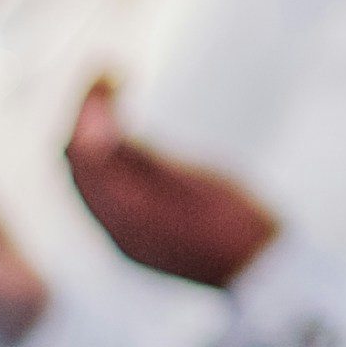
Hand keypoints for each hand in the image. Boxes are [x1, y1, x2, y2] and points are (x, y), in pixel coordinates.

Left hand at [66, 78, 280, 287]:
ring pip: (91, 178)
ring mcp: (125, 238)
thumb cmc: (239, 228)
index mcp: (125, 217)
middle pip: (79, 166)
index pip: (83, 154)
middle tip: (109, 76)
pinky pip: (106, 192)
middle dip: (88, 117)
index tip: (107, 69)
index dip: (88, 107)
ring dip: (96, 136)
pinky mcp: (139, 239)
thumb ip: (140, 156)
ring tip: (116, 97)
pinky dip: (109, 158)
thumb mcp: (194, 181)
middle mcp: (115, 231)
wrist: (266, 277)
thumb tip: (95, 121)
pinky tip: (129, 139)